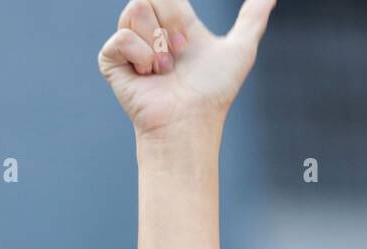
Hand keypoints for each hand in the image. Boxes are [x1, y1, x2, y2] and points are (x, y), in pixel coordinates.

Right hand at [99, 0, 275, 138]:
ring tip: (163, 69)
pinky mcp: (111, 61)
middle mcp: (151, 31)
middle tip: (179, 55)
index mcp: (175, 22)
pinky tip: (147, 75)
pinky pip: (121, 37)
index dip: (176, 12)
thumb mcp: (241, 49)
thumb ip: (254, 17)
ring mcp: (129, 45)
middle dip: (170, 23)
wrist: (189, 120)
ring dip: (155, 42)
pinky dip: (139, 55)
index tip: (188, 40)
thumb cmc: (214, 93)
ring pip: (133, 10)